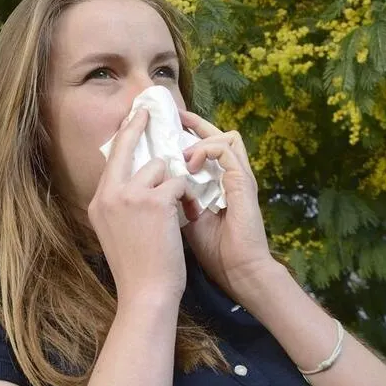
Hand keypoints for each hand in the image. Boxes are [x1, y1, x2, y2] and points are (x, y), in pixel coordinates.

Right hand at [88, 108, 190, 304]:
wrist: (146, 293)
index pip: (110, 159)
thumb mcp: (114, 232)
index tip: (131, 119)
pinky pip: (177, 183)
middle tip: (147, 109)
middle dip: (138, 126)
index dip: (123, 136)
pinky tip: (186, 216)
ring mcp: (130, 195)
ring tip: (177, 208)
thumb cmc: (137, 268)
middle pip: (126, 148)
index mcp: (99, 202)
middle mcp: (109, 194)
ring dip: (173, 182)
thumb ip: (119, 204)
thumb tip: (131, 180)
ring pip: (158, 167)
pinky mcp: (154, 201)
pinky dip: (186, 197)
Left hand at [178, 109, 278, 307]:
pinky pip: (227, 150)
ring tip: (182, 152)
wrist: (237, 271)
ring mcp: (239, 177)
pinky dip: (207, 150)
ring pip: (226, 136)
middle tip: (173, 114)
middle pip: (217, 134)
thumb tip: (141, 184)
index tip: (161, 126)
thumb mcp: (180, 217)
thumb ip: (167, 197)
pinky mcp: (244, 182)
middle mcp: (229, 175)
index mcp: (215, 182)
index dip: (186, 134)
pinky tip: (190, 164)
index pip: (203, 147)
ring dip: (201, 138)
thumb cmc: (212, 249)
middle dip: (195, 122)